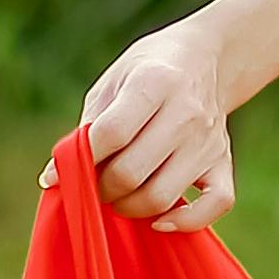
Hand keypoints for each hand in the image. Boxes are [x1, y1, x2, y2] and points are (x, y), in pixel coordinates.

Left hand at [79, 12, 235, 228]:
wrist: (206, 57)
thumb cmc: (147, 71)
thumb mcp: (112, 82)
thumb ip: (88, 128)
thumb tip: (55, 178)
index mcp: (154, 82)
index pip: (111, 134)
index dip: (81, 160)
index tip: (64, 172)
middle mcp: (186, 112)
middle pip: (131, 172)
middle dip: (101, 189)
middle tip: (95, 185)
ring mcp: (208, 140)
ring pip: (163, 196)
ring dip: (130, 207)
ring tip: (119, 197)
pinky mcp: (224, 160)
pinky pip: (216, 204)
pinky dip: (187, 221)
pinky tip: (161, 220)